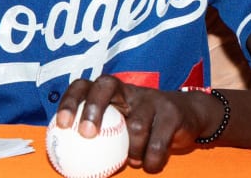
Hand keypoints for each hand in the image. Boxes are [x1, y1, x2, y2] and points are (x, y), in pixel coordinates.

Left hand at [56, 75, 215, 172]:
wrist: (188, 115)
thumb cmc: (145, 124)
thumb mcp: (122, 125)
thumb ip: (102, 135)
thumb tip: (71, 161)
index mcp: (112, 92)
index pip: (85, 85)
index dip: (71, 100)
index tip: (62, 123)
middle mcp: (130, 90)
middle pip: (106, 85)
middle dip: (92, 109)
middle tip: (86, 135)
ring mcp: (152, 98)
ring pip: (134, 125)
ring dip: (132, 150)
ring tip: (133, 161)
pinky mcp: (172, 113)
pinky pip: (157, 141)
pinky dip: (151, 159)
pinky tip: (149, 164)